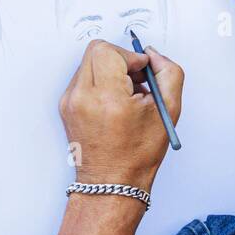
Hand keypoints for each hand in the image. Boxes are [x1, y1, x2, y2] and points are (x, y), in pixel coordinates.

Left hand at [59, 40, 182, 193]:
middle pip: (96, 50)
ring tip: (126, 94)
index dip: (131, 56)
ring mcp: (69, 101)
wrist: (111, 183)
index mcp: (106, 97)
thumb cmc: (138, 154)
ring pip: (89, 62)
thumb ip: (168, 72)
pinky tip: (114, 102)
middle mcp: (82, 97)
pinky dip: (100, 81)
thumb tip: (152, 54)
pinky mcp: (66, 105)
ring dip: (110, 69)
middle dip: (120, 59)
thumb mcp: (167, 110)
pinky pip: (83, 78)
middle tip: (135, 79)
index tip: (143, 71)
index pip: (109, 51)